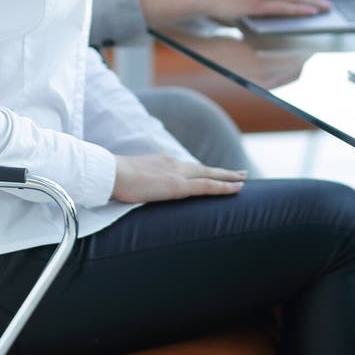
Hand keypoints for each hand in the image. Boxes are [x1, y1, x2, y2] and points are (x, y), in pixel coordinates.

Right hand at [112, 154, 245, 202]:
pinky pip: (207, 186)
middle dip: (223, 172)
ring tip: (243, 180)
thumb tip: (139, 192)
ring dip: (228, 177)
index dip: (203, 171)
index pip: (188, 168)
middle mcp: (173, 164)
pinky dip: (224, 187)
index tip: (213, 173)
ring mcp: (177, 173)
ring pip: (210, 175)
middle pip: (204, 169)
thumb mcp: (132, 179)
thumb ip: (141, 183)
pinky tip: (237, 188)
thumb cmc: (115, 179)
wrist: (112, 173)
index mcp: (162, 163)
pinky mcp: (179, 185)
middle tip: (241, 174)